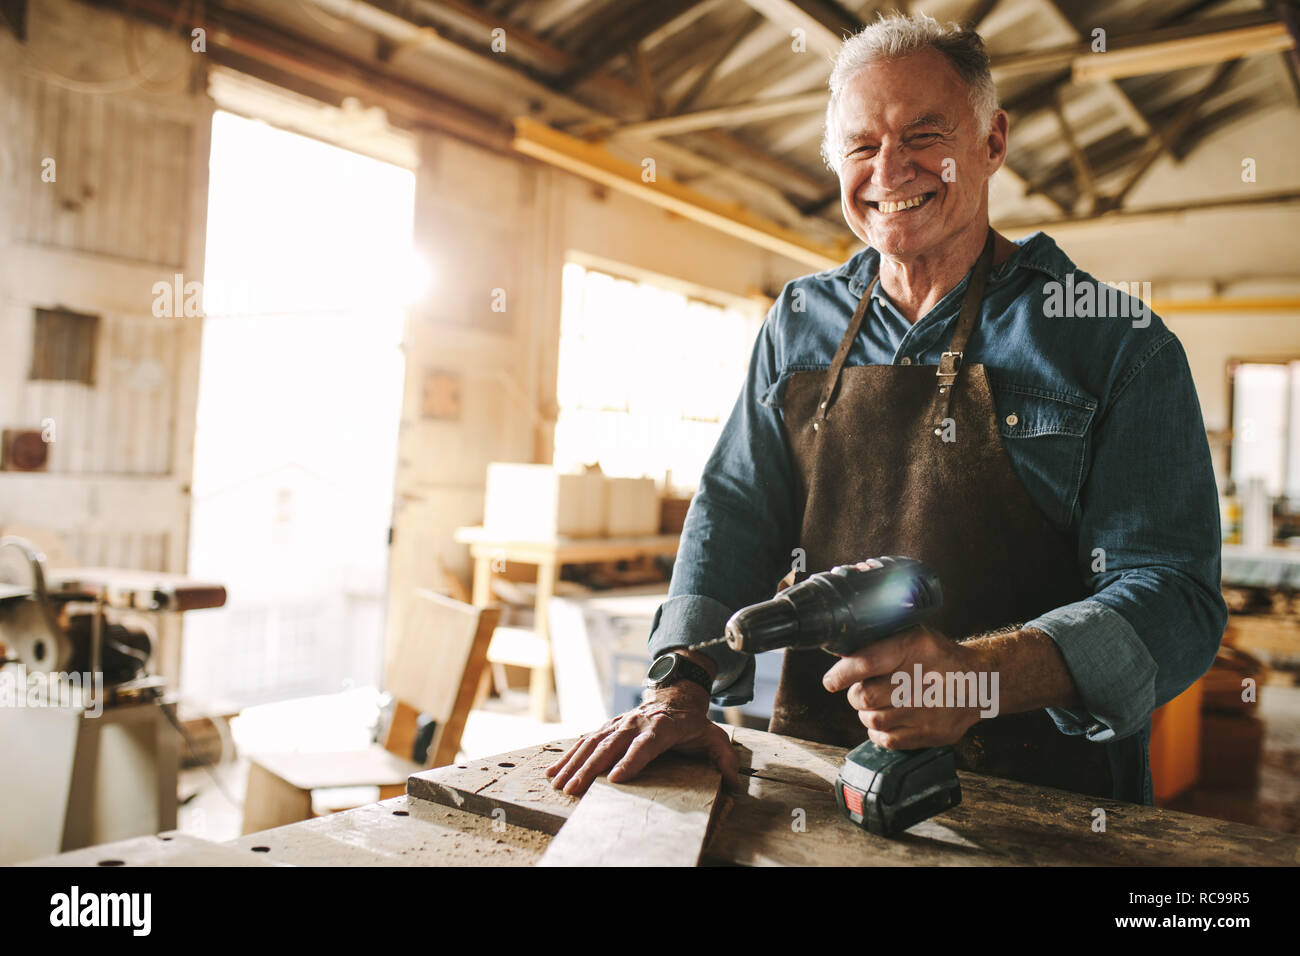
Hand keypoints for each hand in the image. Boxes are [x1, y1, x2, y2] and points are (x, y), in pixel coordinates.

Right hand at [544, 682, 739, 795]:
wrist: (674, 694)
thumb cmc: (692, 722)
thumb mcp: (713, 735)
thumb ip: (723, 758)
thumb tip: (734, 783)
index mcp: (663, 726)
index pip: (647, 744)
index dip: (632, 760)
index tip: (617, 778)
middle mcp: (637, 723)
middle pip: (613, 745)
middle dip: (593, 768)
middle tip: (576, 789)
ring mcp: (619, 724)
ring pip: (593, 743)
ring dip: (575, 764)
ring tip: (560, 785)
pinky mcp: (607, 727)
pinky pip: (584, 741)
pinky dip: (568, 756)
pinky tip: (553, 773)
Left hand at [822, 625, 985, 749]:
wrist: (978, 682)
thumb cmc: (937, 657)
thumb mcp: (914, 636)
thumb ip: (880, 644)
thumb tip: (840, 656)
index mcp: (913, 648)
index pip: (865, 663)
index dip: (841, 674)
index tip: (831, 682)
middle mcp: (920, 680)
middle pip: (864, 696)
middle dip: (856, 695)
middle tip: (863, 690)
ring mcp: (926, 711)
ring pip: (872, 719)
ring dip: (867, 713)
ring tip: (878, 704)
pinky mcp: (930, 734)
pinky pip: (887, 740)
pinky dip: (878, 732)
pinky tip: (886, 720)